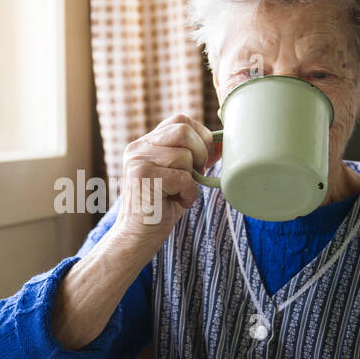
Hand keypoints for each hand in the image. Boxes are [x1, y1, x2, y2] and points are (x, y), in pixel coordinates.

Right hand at [112, 113, 217, 254]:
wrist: (136, 238)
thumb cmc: (161, 208)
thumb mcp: (181, 177)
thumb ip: (196, 157)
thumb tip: (223, 143)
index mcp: (146, 143)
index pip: (180, 120)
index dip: (200, 136)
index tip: (203, 158)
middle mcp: (139, 147)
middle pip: (183, 130)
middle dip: (199, 153)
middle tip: (193, 176)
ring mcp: (138, 160)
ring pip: (184, 155)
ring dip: (191, 178)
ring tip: (178, 193)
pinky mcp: (142, 176)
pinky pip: (183, 177)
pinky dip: (188, 194)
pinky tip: (175, 202)